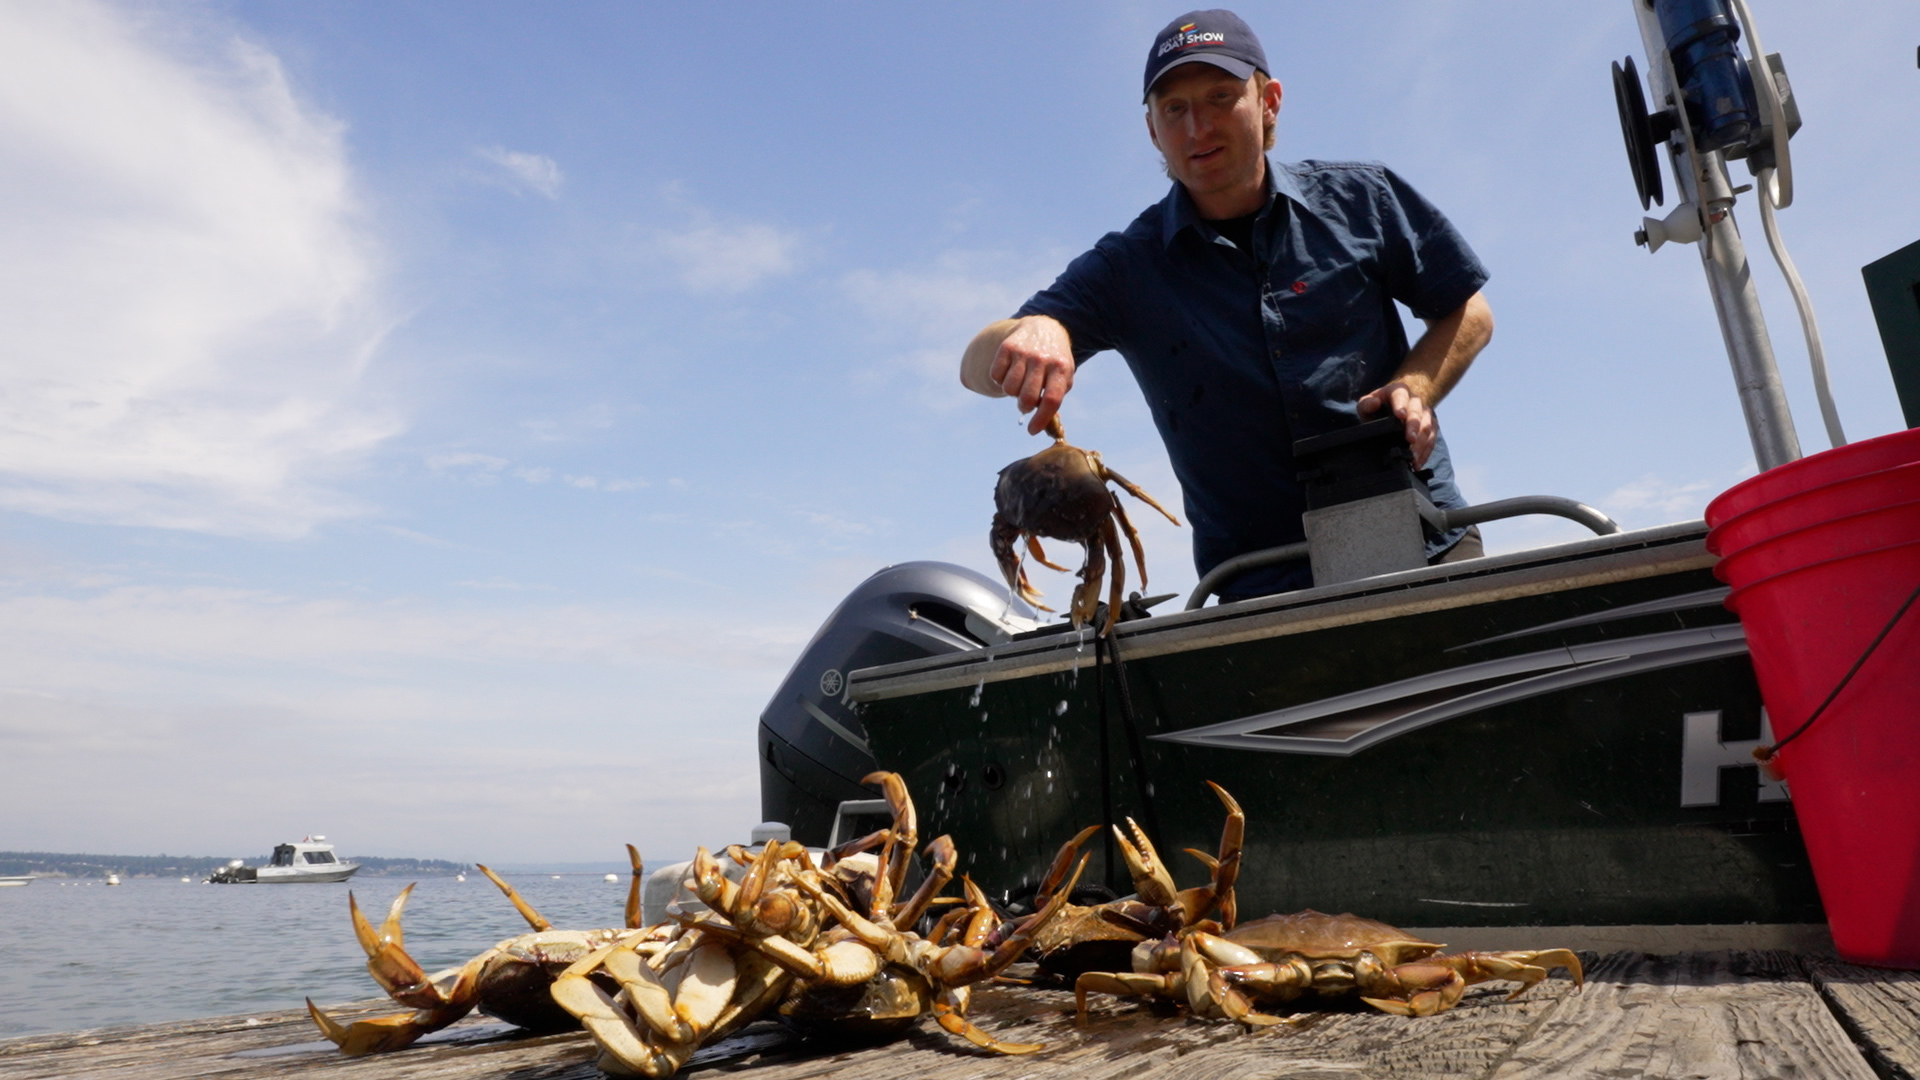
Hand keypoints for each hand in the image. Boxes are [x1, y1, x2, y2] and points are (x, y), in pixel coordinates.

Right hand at [992, 316, 1075, 435]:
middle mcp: (1042, 359)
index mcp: (1061, 368)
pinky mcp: (1007, 346)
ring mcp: (1024, 352)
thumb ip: (1055, 397)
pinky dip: (1000, 380)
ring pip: (1009, 388)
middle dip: (1024, 407)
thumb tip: (1043, 425)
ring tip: (1019, 385)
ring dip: (1012, 393)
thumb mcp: (1063, 375)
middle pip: (1027, 397)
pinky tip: (1009, 373)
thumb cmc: (1054, 361)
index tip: (1032, 431)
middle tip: (1025, 403)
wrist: (1044, 328)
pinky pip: (996, 375)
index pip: (1051, 399)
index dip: (1041, 419)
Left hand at [1357, 380, 1436, 467]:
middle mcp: (1415, 400)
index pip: (1401, 395)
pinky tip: (1418, 463)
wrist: (1391, 409)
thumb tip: (1374, 403)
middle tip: (1410, 439)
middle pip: (1417, 413)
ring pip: (1427, 427)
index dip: (1401, 405)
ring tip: (1413, 458)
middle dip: (1413, 427)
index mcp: (1399, 391)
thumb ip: (1366, 404)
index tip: (1400, 415)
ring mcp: (1424, 414)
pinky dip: (1425, 452)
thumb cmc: (1377, 408)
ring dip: (1421, 443)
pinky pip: (1431, 439)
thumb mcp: (1367, 404)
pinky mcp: (1431, 427)